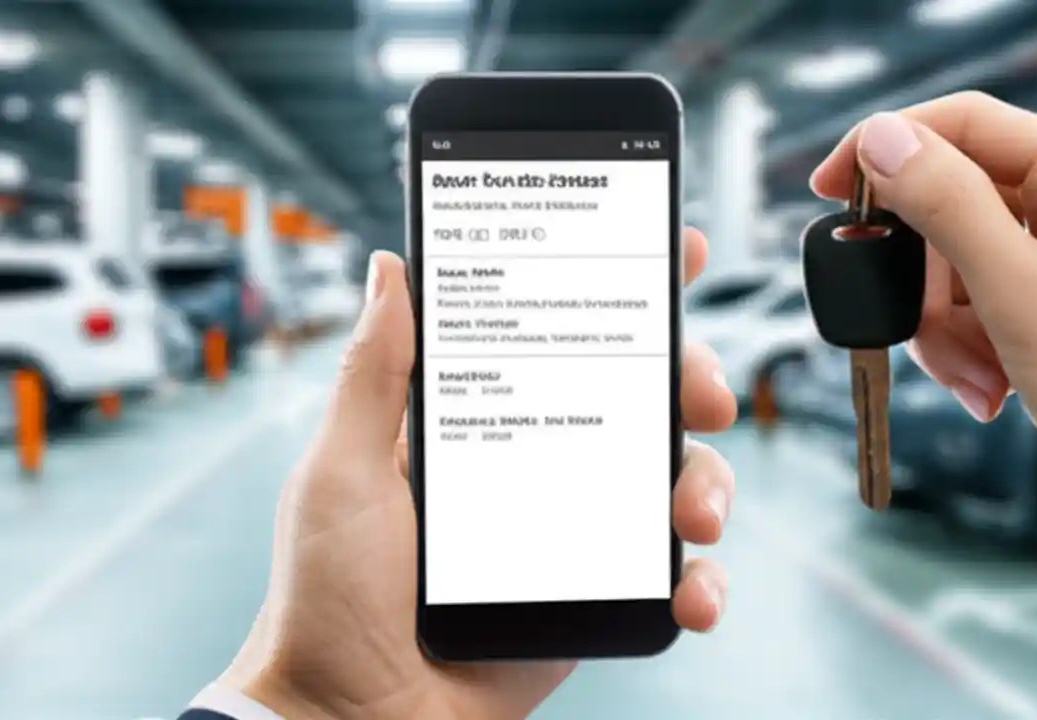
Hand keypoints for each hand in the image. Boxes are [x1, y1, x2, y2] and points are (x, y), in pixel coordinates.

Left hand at [216, 229, 738, 719]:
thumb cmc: (328, 597)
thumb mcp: (341, 472)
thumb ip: (373, 374)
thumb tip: (389, 266)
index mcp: (484, 418)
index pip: (562, 336)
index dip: (626, 292)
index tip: (679, 253)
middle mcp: (539, 461)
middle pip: (641, 398)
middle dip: (691, 381)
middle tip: (705, 396)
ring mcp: (575, 529)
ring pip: (674, 477)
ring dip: (709, 482)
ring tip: (696, 515)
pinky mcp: (599, 595)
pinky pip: (673, 573)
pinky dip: (702, 579)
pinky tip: (691, 593)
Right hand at [811, 92, 1036, 576]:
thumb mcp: (1022, 296)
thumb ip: (947, 208)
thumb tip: (882, 138)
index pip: (966, 125)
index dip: (888, 149)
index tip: (827, 191)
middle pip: (954, 205)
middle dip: (925, 279)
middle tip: (921, 332)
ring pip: (958, 266)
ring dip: (945, 328)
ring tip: (978, 380)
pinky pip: (982, 307)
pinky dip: (969, 349)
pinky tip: (991, 390)